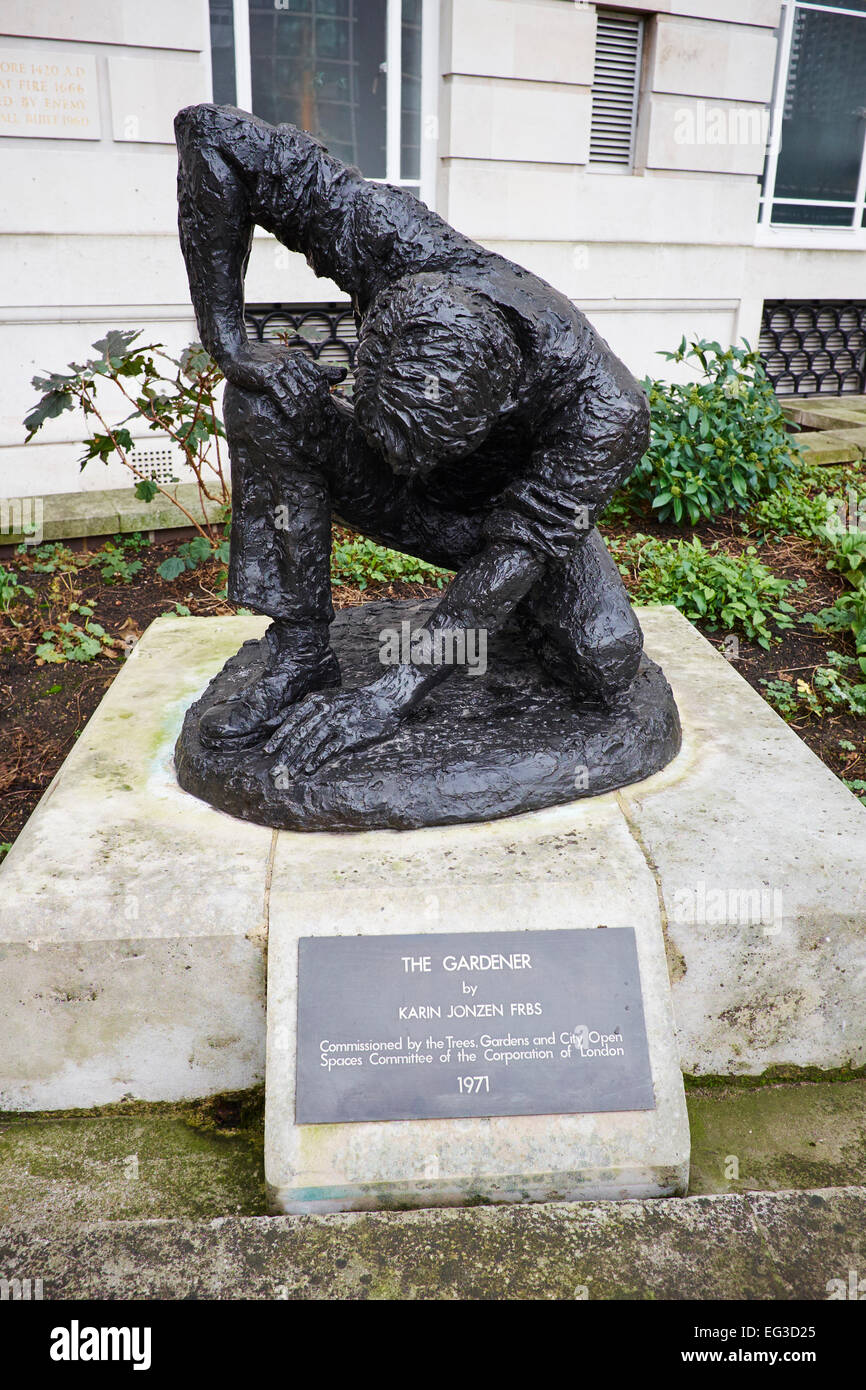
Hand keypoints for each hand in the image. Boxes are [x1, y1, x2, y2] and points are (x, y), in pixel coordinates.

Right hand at [223, 342, 346, 422]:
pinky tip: (296, 424)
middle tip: (322, 431)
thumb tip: (344, 374)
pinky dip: (291, 411)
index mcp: (299, 360)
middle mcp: (291, 362)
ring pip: (300, 395)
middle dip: (318, 412)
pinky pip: (283, 397)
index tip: (329, 419)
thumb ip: (316, 370)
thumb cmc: (261, 360)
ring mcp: (279, 368)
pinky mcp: (266, 376)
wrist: (233, 352)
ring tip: (312, 432)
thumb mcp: (290, 363)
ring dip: (307, 416)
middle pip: (311, 390)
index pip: (319, 382)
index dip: (324, 401)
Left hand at [265, 684, 401, 776]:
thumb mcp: (323, 699)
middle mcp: (324, 711)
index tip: (267, 753)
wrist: (384, 700)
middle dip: (285, 755)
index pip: (291, 721)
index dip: (278, 738)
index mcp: (315, 701)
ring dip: (298, 761)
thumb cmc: (350, 702)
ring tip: (288, 774)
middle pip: (299, 735)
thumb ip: (296, 711)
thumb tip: (267, 724)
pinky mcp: (350, 735)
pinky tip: (308, 770)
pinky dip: (318, 760)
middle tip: (274, 771)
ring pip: (312, 744)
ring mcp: (337, 722)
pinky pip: (330, 749)